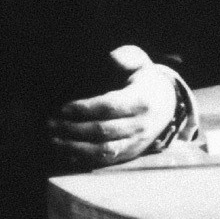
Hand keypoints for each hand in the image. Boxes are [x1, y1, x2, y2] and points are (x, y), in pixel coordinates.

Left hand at [49, 45, 184, 168]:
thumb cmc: (146, 83)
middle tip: (50, 123)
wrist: (169, 106)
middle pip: (103, 130)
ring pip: (103, 149)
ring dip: (75, 147)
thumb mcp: (141, 65)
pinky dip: (85, 159)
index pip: (110, 107)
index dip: (84, 109)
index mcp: (143, 101)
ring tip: (54, 140)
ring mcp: (137, 142)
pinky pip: (106, 161)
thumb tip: (112, 58)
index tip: (62, 108)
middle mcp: (141, 124)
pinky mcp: (131, 153)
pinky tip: (66, 154)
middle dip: (73, 128)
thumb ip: (127, 57)